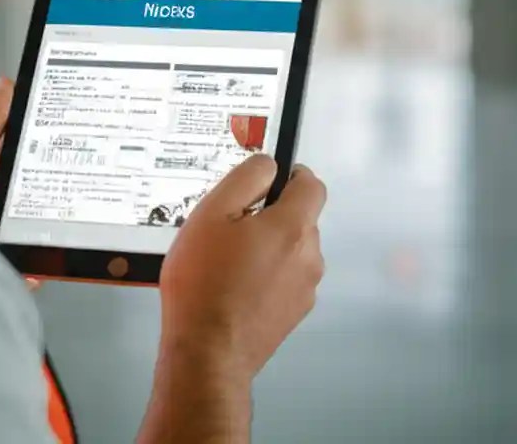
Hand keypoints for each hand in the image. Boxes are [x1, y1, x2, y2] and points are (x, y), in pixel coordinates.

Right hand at [158, 155, 326, 381]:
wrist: (207, 351)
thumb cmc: (204, 287)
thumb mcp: (212, 213)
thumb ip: (246, 178)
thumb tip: (267, 165)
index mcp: (293, 227)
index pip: (312, 184)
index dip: (290, 175)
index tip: (269, 179)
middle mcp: (308, 256)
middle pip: (300, 218)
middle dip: (269, 215)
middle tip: (230, 226)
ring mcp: (304, 288)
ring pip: (291, 250)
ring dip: (266, 248)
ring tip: (225, 262)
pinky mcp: (293, 312)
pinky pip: (284, 279)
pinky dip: (264, 276)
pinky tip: (232, 286)